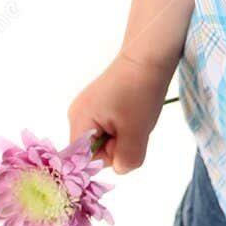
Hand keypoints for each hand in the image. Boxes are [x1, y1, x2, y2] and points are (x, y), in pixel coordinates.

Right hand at [67, 52, 172, 173]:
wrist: (148, 57)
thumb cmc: (140, 91)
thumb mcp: (136, 131)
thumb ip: (126, 158)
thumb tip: (120, 169)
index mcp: (79, 121)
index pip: (83, 160)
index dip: (106, 158)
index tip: (123, 144)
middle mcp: (77, 115)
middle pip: (94, 151)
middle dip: (117, 146)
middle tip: (134, 126)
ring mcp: (88, 109)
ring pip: (105, 139)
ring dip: (124, 136)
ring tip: (135, 116)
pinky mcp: (100, 104)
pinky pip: (110, 127)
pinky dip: (125, 125)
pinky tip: (133, 112)